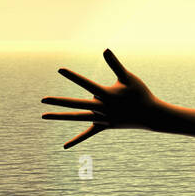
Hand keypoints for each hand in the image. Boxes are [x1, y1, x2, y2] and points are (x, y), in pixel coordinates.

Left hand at [41, 49, 163, 148]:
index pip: (86, 84)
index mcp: (107, 95)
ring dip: (60, 117)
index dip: (73, 76)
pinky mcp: (104, 126)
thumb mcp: (128, 77)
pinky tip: (64, 146)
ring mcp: (102, 119)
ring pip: (77, 118)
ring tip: (43, 115)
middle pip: (76, 104)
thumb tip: (105, 49)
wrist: (151, 115)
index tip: (60, 70)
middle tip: (43, 99)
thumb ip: (115, 64)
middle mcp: (102, 108)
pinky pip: (88, 133)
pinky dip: (77, 139)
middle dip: (59, 101)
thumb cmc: (140, 93)